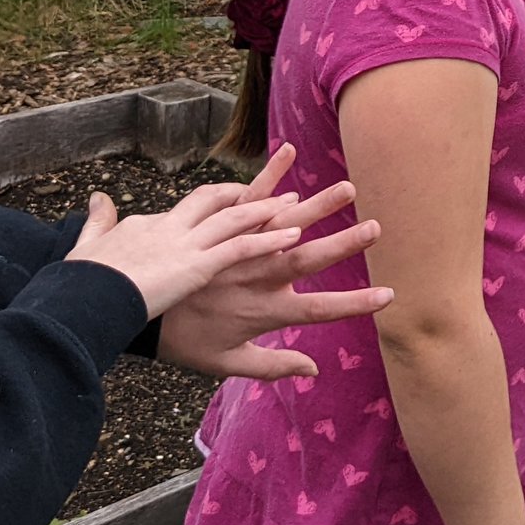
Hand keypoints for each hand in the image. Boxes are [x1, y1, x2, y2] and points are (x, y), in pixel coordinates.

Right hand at [66, 175, 303, 320]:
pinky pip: (240, 247)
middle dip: (239, 193)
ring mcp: (184, 244)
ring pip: (234, 217)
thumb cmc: (77, 283)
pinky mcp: (195, 265)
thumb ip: (97, 221)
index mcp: (145, 227)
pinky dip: (268, 240)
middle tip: (265, 191)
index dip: (204, 209)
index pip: (181, 212)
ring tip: (295, 201)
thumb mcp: (86, 246)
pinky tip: (293, 237)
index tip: (222, 207)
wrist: (79, 298)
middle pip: (211, 200)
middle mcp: (169, 228)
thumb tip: (97, 196)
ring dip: (266, 208)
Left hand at [156, 145, 394, 379]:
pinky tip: (288, 154)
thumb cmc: (183, 341)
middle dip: (344, 244)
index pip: (319, 308)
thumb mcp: (228, 362)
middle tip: (376, 226)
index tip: (390, 295)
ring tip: (348, 186)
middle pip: (307, 259)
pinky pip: (246, 198)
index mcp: (264, 311)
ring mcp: (240, 250)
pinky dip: (268, 177)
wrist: (134, 313)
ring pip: (285, 225)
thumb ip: (273, 366)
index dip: (355, 304)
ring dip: (318, 205)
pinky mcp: (221, 228)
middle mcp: (256, 278)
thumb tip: (314, 370)